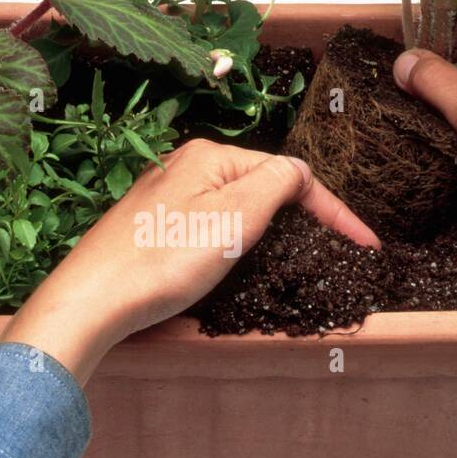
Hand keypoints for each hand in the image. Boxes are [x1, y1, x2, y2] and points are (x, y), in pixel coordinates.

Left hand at [1, 139, 379, 381]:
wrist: (92, 300)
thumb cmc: (161, 260)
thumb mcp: (236, 216)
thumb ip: (279, 184)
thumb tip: (300, 173)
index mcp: (211, 157)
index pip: (291, 175)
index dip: (333, 211)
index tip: (364, 245)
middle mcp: (186, 168)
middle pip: (263, 189)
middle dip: (303, 218)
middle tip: (336, 253)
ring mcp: (166, 199)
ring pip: (236, 210)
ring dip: (270, 233)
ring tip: (297, 260)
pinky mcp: (152, 231)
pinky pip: (210, 230)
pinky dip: (236, 245)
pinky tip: (236, 266)